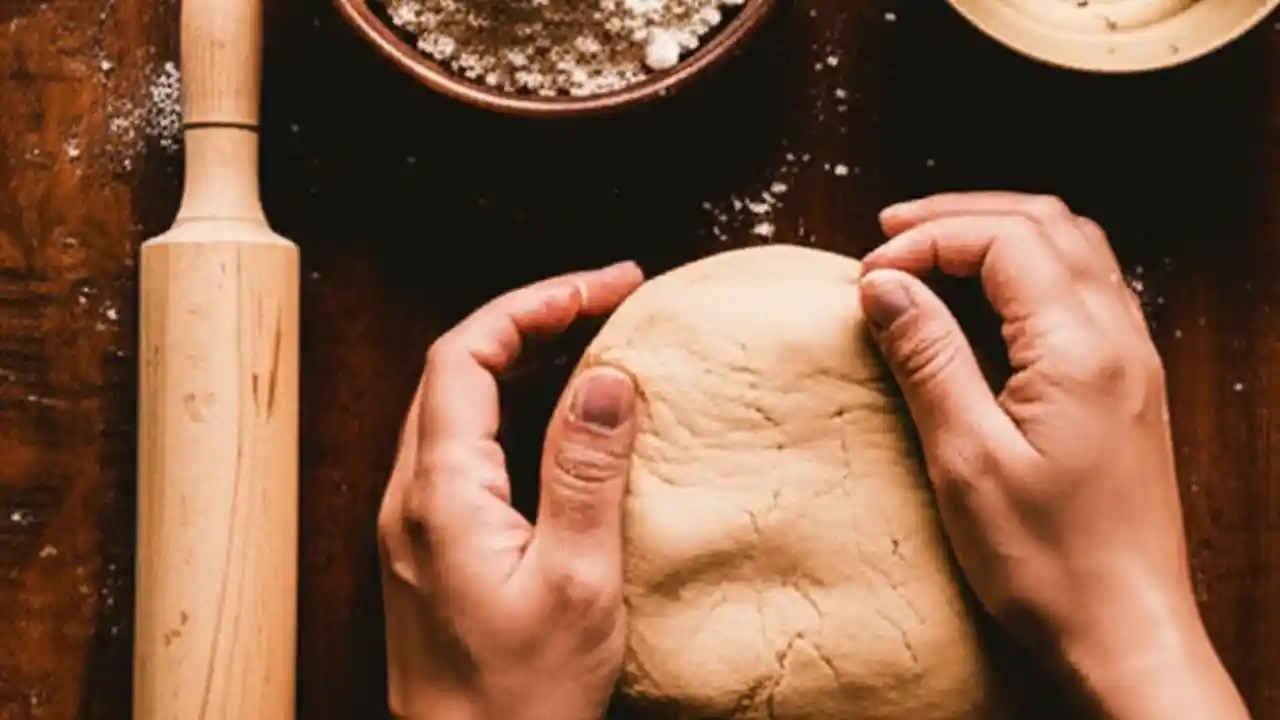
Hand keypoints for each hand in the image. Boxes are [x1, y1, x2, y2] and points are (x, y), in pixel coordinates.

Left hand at [377, 262, 644, 719]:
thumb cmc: (520, 700)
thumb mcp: (576, 583)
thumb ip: (586, 473)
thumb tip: (608, 378)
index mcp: (440, 494)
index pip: (467, 354)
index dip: (535, 303)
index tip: (608, 287)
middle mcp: (410, 496)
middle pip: (455, 367)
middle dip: (532, 319)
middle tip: (610, 301)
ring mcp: (413, 521)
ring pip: (456, 404)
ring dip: (521, 360)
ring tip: (593, 339)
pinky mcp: (429, 546)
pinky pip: (462, 447)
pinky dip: (511, 408)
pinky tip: (558, 416)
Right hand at [857, 192, 1246, 719]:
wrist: (1124, 632)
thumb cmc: (1047, 562)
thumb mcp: (966, 459)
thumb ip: (928, 359)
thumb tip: (885, 285)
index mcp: (1080, 349)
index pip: (1005, 239)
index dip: (929, 238)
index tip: (870, 275)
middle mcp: (1119, 339)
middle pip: (1048, 224)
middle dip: (963, 216)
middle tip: (891, 232)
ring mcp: (1131, 360)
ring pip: (1074, 250)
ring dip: (999, 235)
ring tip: (932, 252)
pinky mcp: (1127, 386)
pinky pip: (1085, 292)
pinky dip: (1028, 272)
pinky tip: (985, 303)